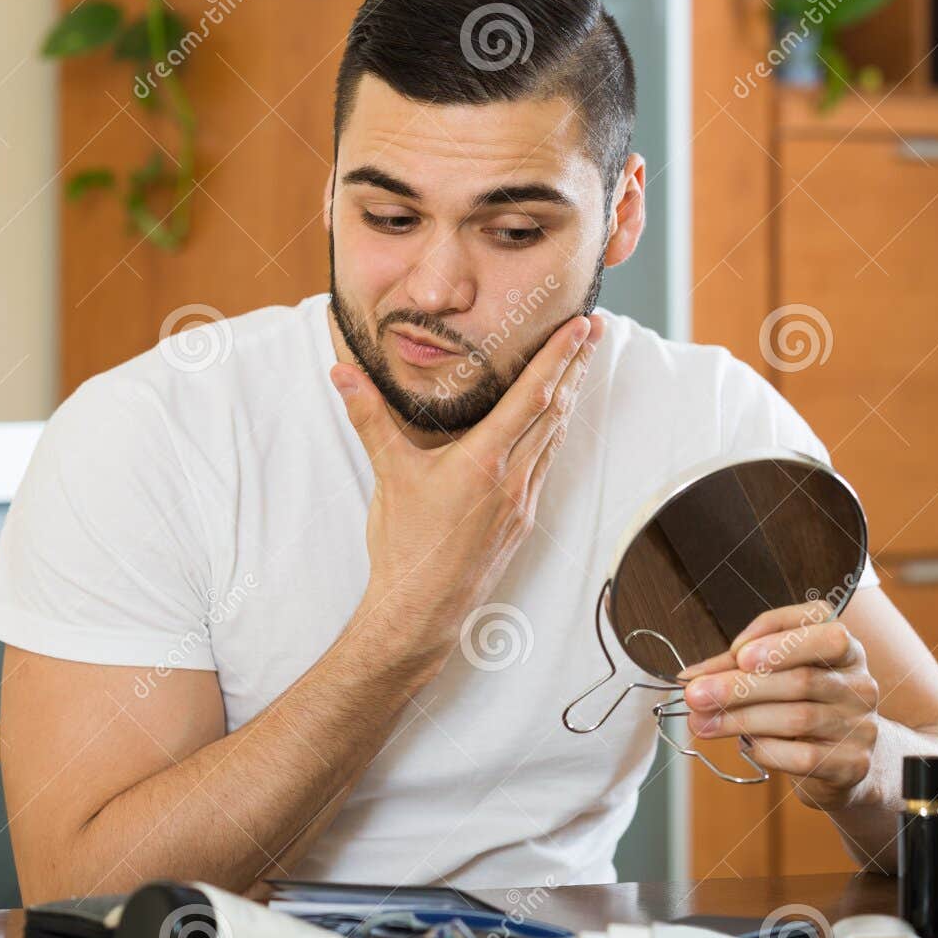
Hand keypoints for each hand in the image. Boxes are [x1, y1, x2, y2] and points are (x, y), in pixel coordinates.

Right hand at [330, 313, 601, 673]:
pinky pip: (547, 463)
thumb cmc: (405, 547)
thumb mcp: (387, 475)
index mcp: (483, 462)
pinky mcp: (522, 518)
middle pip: (556, 410)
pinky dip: (555, 432)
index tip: (579, 327)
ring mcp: (522, 500)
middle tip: (595, 327)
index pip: (532, 397)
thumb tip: (342, 372)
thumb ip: (368, 418)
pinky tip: (556, 420)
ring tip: (582, 363)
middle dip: (577, 366)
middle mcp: (513, 479)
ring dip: (571, 396)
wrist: (423, 610)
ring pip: (556, 436)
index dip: (558, 358)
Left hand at [678, 601, 880, 810]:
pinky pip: (803, 756)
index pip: (820, 623)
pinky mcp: (852, 763)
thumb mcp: (777, 680)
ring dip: (740, 720)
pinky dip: (766, 750)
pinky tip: (745, 746)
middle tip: (696, 694)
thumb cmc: (805, 709)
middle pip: (800, 678)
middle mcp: (859, 682)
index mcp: (843, 648)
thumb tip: (690, 678)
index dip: (777, 634)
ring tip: (702, 723)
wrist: (848, 763)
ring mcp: (860, 724)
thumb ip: (737, 671)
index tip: (738, 652)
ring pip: (797, 718)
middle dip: (740, 686)